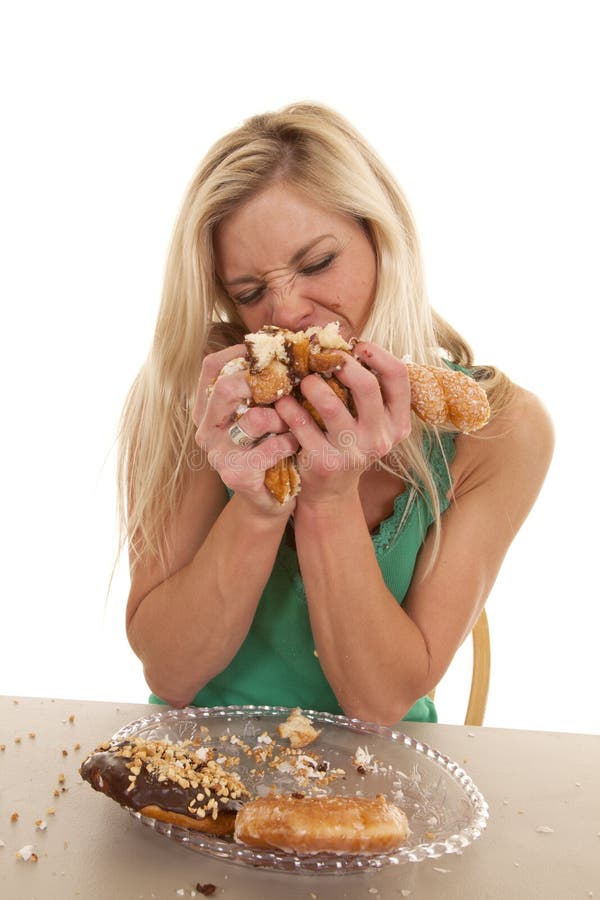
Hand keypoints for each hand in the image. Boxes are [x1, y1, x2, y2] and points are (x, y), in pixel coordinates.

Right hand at [193, 345, 298, 513]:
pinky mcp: (237, 476)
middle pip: (226, 386)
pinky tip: (294, 446)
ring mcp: (219, 454)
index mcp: (207, 409)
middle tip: (288, 383)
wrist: (272, 499)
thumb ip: (263, 384)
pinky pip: (272, 447)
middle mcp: (206, 430)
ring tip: (292, 424)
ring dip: (284, 418)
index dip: (240, 352)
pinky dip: (290, 443)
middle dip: (263, 380)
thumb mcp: (263, 412)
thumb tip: (288, 341)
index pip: (211, 366)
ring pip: (255, 418)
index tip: (269, 351)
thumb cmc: (270, 447)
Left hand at [275, 341, 410, 504]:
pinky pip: (303, 425)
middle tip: (323, 357)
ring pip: (330, 404)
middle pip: (366, 386)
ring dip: (311, 384)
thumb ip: (366, 389)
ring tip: (302, 379)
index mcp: (398, 422)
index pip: (399, 377)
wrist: (331, 491)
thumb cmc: (348, 441)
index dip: (379, 354)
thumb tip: (344, 343)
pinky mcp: (326, 462)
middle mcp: (381, 438)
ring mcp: (354, 452)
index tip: (357, 345)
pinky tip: (282, 401)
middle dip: (341, 364)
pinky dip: (289, 408)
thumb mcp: (368, 419)